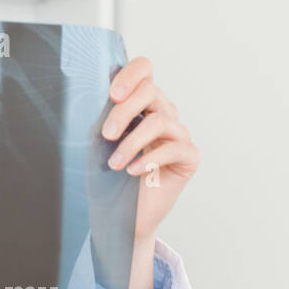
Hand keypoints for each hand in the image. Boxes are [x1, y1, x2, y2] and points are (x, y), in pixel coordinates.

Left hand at [104, 56, 199, 240]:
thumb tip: (105, 92)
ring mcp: (178, 135)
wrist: (120, 216)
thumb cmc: (109, 179)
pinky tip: (133, 171)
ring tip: (115, 163)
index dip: (131, 75)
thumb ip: (106, 115)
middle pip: (151, 92)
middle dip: (124, 111)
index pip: (145, 71)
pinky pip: (174, 148)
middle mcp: (163, 115)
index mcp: (142, 105)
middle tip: (107, 134)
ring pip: (161, 121)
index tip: (112, 94)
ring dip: (132, 142)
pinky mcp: (189, 158)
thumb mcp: (100, 142)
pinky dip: (150, 159)